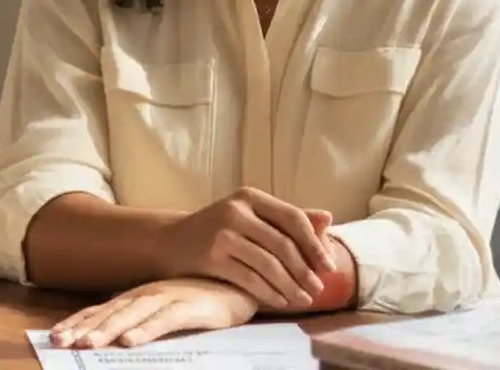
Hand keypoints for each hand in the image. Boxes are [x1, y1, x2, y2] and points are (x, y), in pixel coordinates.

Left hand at [48, 278, 256, 348]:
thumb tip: (110, 335)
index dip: (77, 322)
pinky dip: (146, 330)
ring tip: (87, 344)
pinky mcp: (191, 307)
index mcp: (138, 295)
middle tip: (58, 342)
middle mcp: (148, 294)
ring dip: (107, 329)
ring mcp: (169, 298)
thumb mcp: (163, 308)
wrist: (241, 284)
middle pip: (109, 312)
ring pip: (132, 315)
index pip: (101, 309)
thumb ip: (139, 318)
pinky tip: (130, 341)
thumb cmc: (201, 298)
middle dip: (82, 328)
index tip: (53, 336)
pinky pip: (164, 320)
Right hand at [158, 187, 334, 310]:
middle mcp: (236, 211)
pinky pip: (249, 279)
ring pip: (268, 264)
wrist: (170, 242)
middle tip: (319, 289)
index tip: (329, 265)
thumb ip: (286, 219)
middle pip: (283, 243)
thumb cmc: (219, 230)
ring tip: (304, 300)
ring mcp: (222, 234)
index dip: (314, 243)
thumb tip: (328, 218)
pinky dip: (269, 293)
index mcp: (250, 197)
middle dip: (305, 270)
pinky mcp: (211, 257)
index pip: (292, 217)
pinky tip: (280, 302)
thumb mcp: (251, 217)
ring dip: (290, 286)